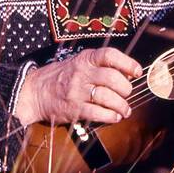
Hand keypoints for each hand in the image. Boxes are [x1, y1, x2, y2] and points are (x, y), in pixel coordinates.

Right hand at [12, 46, 141, 126]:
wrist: (36, 91)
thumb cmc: (64, 76)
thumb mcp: (80, 63)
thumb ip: (101, 66)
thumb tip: (128, 74)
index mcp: (85, 59)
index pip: (109, 55)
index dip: (127, 63)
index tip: (137, 72)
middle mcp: (81, 73)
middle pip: (112, 78)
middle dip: (125, 89)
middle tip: (126, 94)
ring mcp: (77, 91)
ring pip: (108, 97)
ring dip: (121, 106)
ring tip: (124, 110)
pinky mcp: (74, 109)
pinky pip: (98, 113)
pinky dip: (110, 117)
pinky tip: (114, 117)